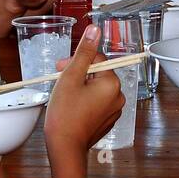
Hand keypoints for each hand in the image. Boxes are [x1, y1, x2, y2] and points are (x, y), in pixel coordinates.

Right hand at [43, 24, 123, 151]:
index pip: (96, 59)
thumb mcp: (71, 77)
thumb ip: (84, 52)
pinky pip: (97, 102)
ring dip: (81, 87)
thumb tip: (95, 30)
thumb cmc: (65, 113)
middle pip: (97, 73)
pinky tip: (72, 108)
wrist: (65, 148)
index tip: (61, 68)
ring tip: (65, 96)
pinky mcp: (107, 121)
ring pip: (96, 88)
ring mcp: (114, 110)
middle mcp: (118, 95)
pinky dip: (85, 101)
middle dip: (78, 74)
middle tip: (60, 82)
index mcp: (112, 83)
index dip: (76, 61)